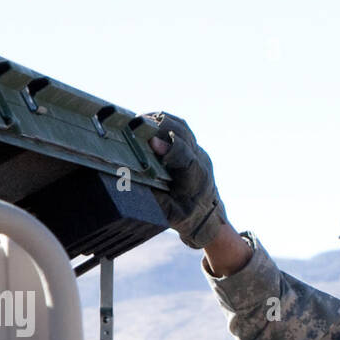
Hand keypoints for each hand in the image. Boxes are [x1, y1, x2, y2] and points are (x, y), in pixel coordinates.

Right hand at [145, 111, 227, 248]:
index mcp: (197, 178)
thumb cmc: (188, 217)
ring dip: (160, 121)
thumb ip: (156, 200)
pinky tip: (147, 124)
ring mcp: (198, 152)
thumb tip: (131, 185)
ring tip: (137, 122)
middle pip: (183, 134)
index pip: (185, 156)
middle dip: (159, 127)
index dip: (170, 147)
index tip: (152, 143)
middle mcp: (200, 160)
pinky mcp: (194, 147)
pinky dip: (163, 123)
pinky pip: (180, 128)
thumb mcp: (172, 215)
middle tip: (134, 126)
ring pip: (182, 127)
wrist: (208, 216)